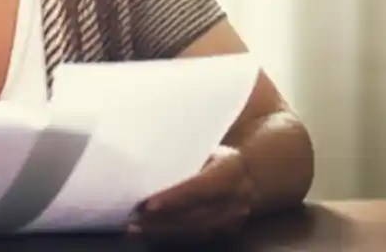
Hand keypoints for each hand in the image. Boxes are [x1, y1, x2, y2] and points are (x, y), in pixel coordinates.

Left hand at [131, 145, 256, 241]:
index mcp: (229, 172)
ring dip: (162, 230)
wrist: (251, 176)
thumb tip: (146, 153)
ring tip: (135, 227)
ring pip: (194, 230)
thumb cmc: (218, 157)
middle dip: (162, 219)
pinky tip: (150, 231)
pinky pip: (196, 236)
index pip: (200, 188)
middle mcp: (235, 199)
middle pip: (195, 215)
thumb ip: (185, 155)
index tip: (149, 204)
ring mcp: (232, 219)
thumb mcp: (208, 149)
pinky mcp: (226, 230)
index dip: (174, 198)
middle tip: (134, 218)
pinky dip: (171, 235)